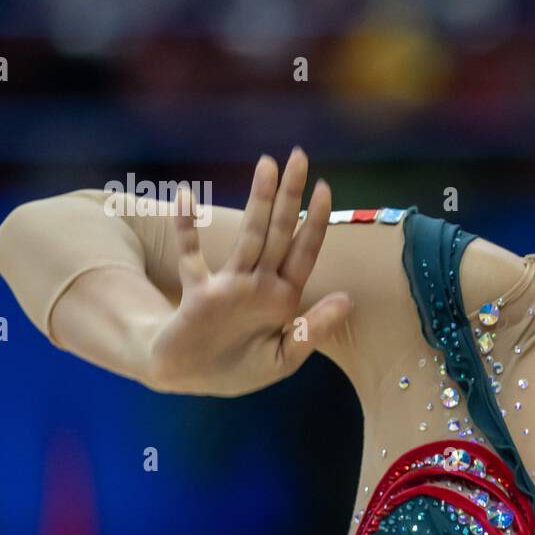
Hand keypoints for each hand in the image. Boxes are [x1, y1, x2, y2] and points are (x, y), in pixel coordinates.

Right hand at [146, 148, 350, 395]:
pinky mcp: (198, 293)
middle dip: (290, 195)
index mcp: (282, 298)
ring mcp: (228, 285)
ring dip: (257, 200)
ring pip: (248, 236)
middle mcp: (258, 284)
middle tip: (299, 155)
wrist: (188, 379)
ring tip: (267, 163)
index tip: (325, 187)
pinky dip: (187, 228)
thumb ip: (314, 330)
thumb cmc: (237, 370)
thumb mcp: (283, 359)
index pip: (305, 252)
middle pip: (279, 232)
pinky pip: (191, 255)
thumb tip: (347, 299)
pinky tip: (187, 196)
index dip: (315, 222)